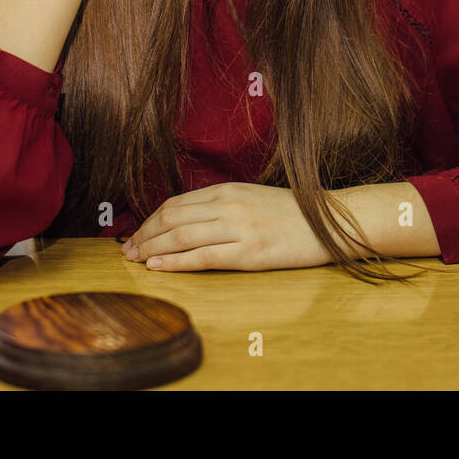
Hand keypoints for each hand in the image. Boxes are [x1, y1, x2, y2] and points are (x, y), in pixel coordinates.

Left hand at [121, 183, 334, 271]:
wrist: (331, 222)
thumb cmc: (293, 214)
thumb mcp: (253, 198)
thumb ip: (222, 205)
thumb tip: (187, 219)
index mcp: (229, 190)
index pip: (176, 203)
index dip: (150, 220)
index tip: (136, 234)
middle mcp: (230, 205)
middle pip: (172, 219)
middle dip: (143, 236)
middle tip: (127, 251)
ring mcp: (239, 228)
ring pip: (181, 237)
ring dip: (152, 249)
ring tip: (136, 261)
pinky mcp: (249, 252)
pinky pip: (203, 257)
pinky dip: (176, 263)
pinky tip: (159, 268)